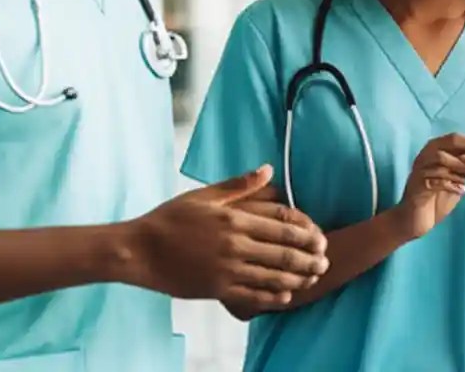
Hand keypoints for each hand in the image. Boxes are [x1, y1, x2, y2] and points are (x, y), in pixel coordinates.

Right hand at [127, 164, 329, 311]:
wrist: (139, 250)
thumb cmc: (170, 219)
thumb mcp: (204, 195)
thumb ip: (239, 185)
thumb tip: (269, 169)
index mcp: (234, 218)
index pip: (281, 223)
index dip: (305, 231)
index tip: (319, 236)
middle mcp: (235, 244)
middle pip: (284, 251)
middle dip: (309, 257)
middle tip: (325, 260)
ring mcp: (227, 268)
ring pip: (273, 275)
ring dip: (298, 277)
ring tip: (313, 278)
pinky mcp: (217, 288)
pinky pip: (253, 295)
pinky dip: (273, 296)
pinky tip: (286, 295)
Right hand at [394, 133, 464, 239]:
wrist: (414, 220)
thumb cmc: (436, 199)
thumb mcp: (455, 181)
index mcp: (434, 151)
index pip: (454, 139)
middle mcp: (425, 157)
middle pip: (446, 144)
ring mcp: (419, 171)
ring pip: (440, 159)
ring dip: (459, 166)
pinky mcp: (417, 186)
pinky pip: (435, 180)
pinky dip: (451, 184)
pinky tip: (462, 191)